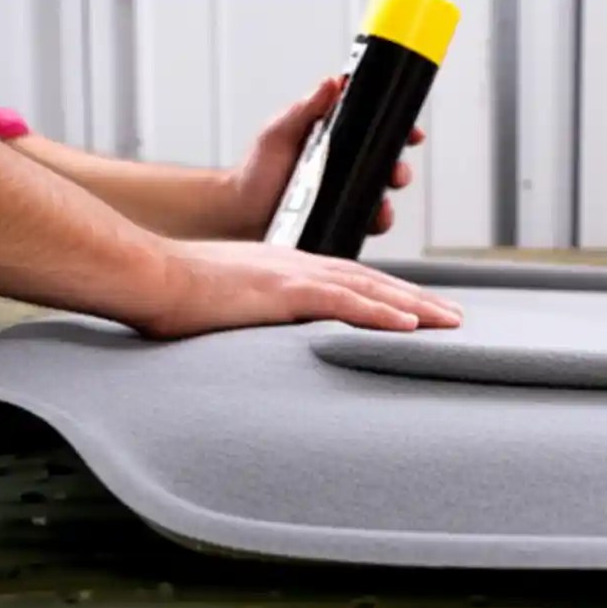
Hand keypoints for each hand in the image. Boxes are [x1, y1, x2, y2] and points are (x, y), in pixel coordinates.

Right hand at [139, 240, 462, 338]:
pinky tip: (408, 326)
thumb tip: (274, 341)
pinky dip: (378, 314)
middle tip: (457, 317)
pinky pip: (342, 302)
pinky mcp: (283, 292)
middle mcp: (301, 266)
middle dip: (420, 301)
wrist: (149, 275)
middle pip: (375, 284)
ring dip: (415, 307)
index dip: (394, 296)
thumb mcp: (234, 304)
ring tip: (451, 323)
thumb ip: (262, 317)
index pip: (356, 282)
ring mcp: (294, 276)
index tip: (424, 310)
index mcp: (291, 268)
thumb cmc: (181, 294)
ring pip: (370, 291)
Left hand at [225, 77, 422, 239]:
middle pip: (387, 164)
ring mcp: (345, 194)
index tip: (412, 133)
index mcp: (333, 139)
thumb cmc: (255, 172)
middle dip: (399, 169)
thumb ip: (306, 108)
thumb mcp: (279, 132)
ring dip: (389, 201)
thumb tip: (332, 82)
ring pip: (382, 195)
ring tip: (381, 205)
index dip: (397, 128)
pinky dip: (376, 222)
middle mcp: (344, 166)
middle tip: (395, 173)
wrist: (241, 216)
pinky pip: (369, 222)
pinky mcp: (342, 220)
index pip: (374, 129)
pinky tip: (370, 221)